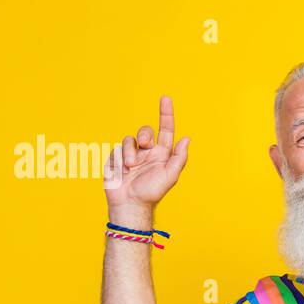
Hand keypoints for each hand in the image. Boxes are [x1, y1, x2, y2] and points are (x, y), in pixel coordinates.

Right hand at [104, 95, 189, 213]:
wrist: (130, 204)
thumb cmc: (152, 192)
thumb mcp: (170, 175)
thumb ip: (179, 157)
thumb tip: (187, 139)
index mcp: (161, 154)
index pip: (165, 130)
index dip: (166, 114)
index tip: (165, 98)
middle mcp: (147, 152)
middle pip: (145, 131)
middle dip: (144, 134)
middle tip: (145, 144)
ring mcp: (131, 155)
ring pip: (129, 139)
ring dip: (130, 152)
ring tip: (130, 167)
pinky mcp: (116, 159)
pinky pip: (116, 149)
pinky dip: (119, 159)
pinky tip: (122, 172)